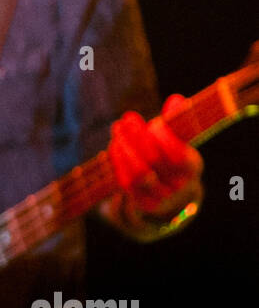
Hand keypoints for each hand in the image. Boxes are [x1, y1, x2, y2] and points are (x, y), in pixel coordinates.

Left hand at [108, 96, 202, 231]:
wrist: (169, 196)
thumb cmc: (169, 157)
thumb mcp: (176, 139)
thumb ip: (176, 120)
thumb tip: (177, 101)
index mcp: (192, 168)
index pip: (180, 155)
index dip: (163, 137)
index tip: (152, 124)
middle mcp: (179, 188)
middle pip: (153, 161)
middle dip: (136, 136)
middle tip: (126, 120)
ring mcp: (160, 200)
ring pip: (137, 174)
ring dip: (123, 148)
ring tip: (117, 131)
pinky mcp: (142, 206)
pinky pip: (126, 185)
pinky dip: (118, 163)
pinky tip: (114, 148)